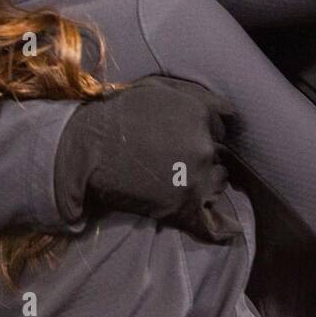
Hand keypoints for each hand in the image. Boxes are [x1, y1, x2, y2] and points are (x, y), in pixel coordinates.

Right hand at [55, 75, 242, 242]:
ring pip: (218, 184)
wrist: (86, 147)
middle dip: (203, 158)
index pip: (220, 129)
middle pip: (218, 156)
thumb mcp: (158, 87)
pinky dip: (218, 228)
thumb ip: (196, 95)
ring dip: (206, 184)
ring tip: (181, 183)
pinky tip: (221, 229)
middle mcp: (203, 145)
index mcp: (200, 114)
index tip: (188, 140)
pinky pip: (212, 224)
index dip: (205, 134)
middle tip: (177, 161)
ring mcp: (195, 177)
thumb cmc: (118, 113)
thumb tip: (228, 112)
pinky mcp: (183, 206)